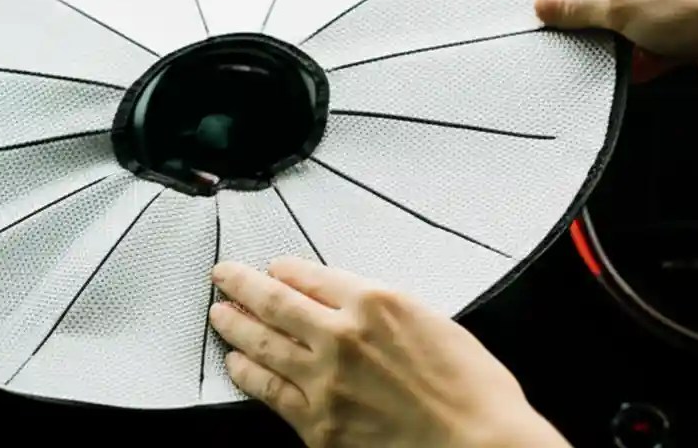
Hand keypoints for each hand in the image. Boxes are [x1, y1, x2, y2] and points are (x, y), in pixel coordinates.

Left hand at [209, 258, 568, 447]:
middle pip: (275, 302)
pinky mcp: (317, 423)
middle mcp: (341, 335)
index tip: (274, 267)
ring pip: (263, 344)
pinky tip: (235, 363)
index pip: (311, 276)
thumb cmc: (472, 387)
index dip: (285, 269)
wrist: (478, 444)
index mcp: (375, 302)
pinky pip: (269, 391)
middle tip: (223, 275)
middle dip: (242, 285)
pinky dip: (246, 372)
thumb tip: (349, 302)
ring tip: (219, 313)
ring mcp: (324, 381)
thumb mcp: (432, 321)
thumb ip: (384, 308)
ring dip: (235, 325)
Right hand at [534, 0, 697, 91]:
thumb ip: (579, 8)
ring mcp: (682, 3)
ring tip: (621, 56)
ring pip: (634, 26)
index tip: (559, 15)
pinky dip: (644, 60)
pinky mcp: (692, 34)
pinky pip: (655, 47)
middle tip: (589, 39)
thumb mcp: (624, 6)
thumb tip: (545, 4)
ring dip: (625, 45)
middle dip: (602, 23)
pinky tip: (639, 72)